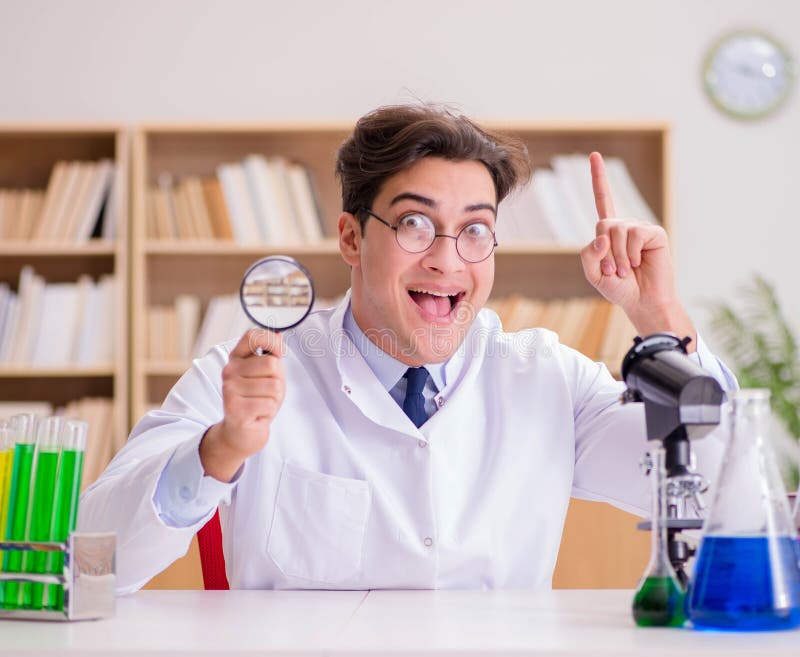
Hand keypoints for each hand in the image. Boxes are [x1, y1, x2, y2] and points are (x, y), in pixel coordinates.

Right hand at [200, 328, 285, 480]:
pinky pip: (269, 404)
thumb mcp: (267, 375)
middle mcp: (229, 371)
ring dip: (274, 399)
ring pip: (273, 386)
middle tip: (267, 393)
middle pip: (271, 365)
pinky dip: (269, 411)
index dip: (272, 341)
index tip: (279, 354)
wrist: (241, 433)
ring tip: (261, 404)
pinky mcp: (235, 408)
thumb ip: (271, 356)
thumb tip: (279, 336)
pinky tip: (257, 415)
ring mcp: (230, 389)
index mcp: (236, 359)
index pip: (253, 336)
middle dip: (278, 381)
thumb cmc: (257, 401)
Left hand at [580, 152, 695, 345]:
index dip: (599, 178)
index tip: (594, 155)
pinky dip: (630, 253)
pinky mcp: (655, 234)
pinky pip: (635, 235)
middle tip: (614, 270)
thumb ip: (589, 253)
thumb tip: (603, 235)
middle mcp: (626, 226)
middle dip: (605, 252)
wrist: (642, 301)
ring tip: (625, 270)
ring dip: (617, 256)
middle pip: (603, 224)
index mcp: (610, 232)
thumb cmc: (619, 287)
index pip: (603, 200)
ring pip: (617, 231)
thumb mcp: (593, 273)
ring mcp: (641, 228)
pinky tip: (637, 262)